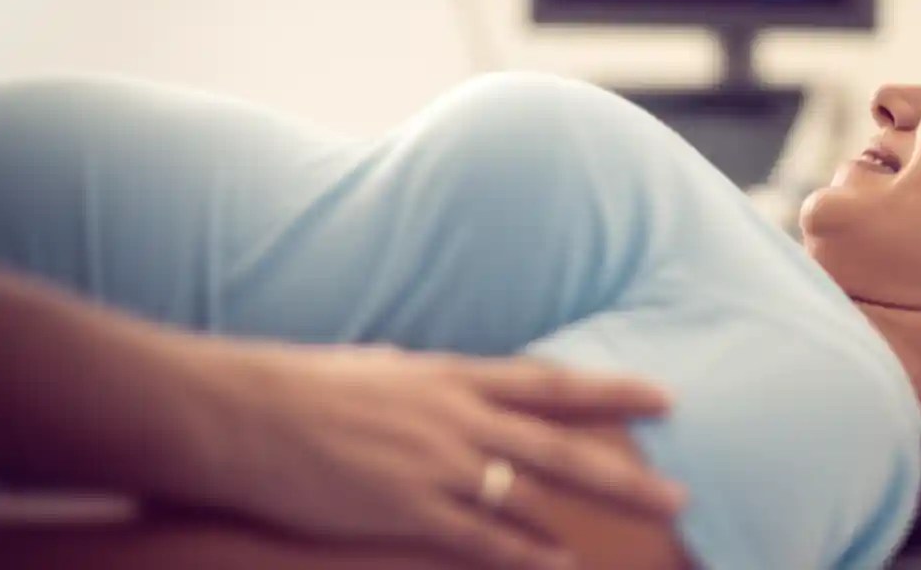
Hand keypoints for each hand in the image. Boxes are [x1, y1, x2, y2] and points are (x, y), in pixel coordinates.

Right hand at [187, 343, 683, 569]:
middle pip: (561, 444)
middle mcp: (455, 415)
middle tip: (680, 490)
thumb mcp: (382, 368)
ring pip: (535, 493)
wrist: (239, 412)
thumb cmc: (303, 386)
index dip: (611, 392)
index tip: (663, 398)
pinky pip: (480, 537)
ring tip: (645, 529)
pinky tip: (559, 565)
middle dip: (626, 468)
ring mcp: (434, 463)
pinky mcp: (404, 507)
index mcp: (450, 374)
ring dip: (593, 515)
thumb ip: (431, 382)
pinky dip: (525, 554)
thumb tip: (457, 385)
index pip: (550, 383)